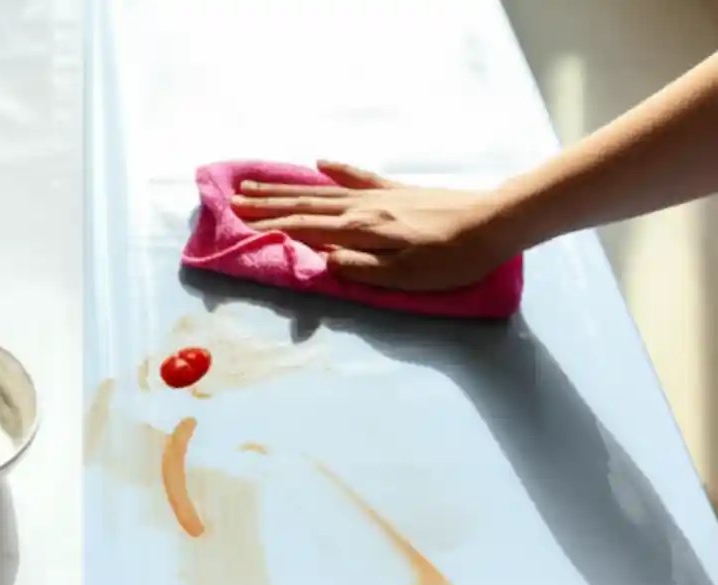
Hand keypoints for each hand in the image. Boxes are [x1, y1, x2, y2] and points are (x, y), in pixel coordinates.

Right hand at [230, 161, 526, 290]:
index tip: (237, 224)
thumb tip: (320, 259)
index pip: (304, 228)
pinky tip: (319, 163)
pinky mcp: (396, 190)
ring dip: (287, 188)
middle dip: (266, 203)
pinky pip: (357, 176)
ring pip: (321, 190)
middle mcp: (361, 208)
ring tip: (258, 183)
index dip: (269, 227)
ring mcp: (378, 195)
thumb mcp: (402, 278)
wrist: (494, 223)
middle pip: (304, 205)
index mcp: (359, 230)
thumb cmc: (449, 259)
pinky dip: (335, 170)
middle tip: (233, 200)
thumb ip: (357, 268)